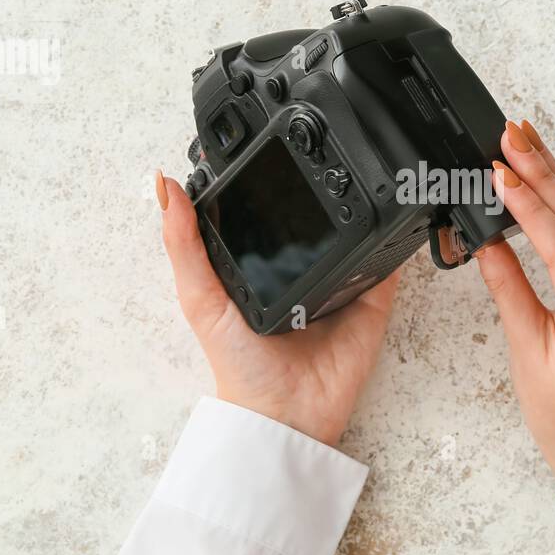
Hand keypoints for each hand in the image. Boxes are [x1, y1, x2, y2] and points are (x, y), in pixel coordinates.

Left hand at [154, 171, 400, 446]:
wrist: (289, 413)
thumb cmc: (240, 365)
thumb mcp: (200, 297)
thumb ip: (184, 244)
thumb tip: (163, 186)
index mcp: (256, 264)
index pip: (259, 211)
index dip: (258, 178)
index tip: (257, 141)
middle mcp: (298, 268)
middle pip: (310, 215)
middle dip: (316, 186)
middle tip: (317, 149)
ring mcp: (339, 282)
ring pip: (353, 231)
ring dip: (358, 207)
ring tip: (356, 174)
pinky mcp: (371, 300)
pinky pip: (386, 263)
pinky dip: (391, 240)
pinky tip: (391, 215)